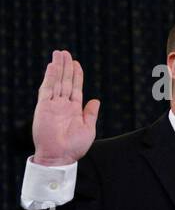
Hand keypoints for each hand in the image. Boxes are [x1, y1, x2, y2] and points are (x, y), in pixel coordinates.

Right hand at [33, 50, 99, 165]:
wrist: (60, 156)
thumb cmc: (74, 146)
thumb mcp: (88, 128)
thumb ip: (90, 114)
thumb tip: (96, 100)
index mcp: (74, 109)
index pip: (75, 88)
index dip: (76, 76)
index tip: (77, 64)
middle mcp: (62, 105)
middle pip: (65, 81)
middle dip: (66, 67)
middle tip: (66, 53)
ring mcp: (53, 105)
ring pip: (56, 82)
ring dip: (58, 68)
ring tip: (59, 54)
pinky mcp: (43, 107)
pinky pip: (47, 89)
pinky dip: (50, 77)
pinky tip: (53, 67)